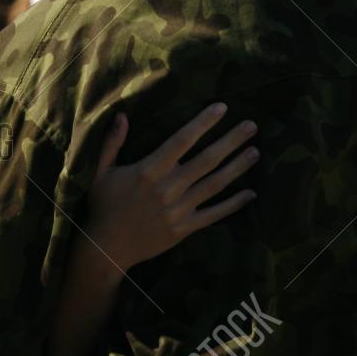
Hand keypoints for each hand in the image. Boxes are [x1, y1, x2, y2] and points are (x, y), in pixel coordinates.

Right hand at [82, 103, 259, 271]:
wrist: (108, 247)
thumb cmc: (105, 206)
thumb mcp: (102, 171)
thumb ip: (112, 143)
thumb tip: (122, 116)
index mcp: (150, 170)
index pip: (182, 140)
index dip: (203, 123)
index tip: (222, 108)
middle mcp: (169, 187)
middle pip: (207, 160)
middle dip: (231, 141)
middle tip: (251, 126)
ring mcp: (179, 209)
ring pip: (214, 184)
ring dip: (237, 167)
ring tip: (255, 152)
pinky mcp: (185, 228)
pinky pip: (214, 214)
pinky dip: (233, 204)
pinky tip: (250, 194)